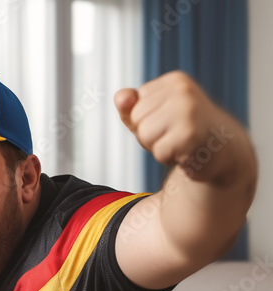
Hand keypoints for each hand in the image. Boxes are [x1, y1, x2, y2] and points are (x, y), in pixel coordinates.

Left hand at [114, 71, 242, 182]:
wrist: (222, 150)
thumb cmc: (183, 131)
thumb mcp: (154, 115)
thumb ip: (131, 107)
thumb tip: (121, 97)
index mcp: (174, 81)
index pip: (134, 105)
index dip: (145, 120)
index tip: (170, 122)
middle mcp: (183, 90)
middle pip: (138, 119)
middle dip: (149, 134)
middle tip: (175, 134)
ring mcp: (189, 111)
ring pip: (145, 135)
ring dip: (158, 147)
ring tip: (180, 142)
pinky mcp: (192, 134)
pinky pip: (159, 152)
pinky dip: (168, 158)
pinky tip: (186, 151)